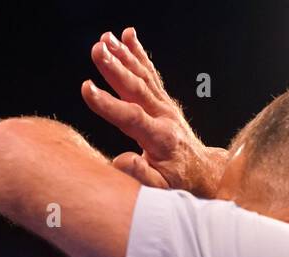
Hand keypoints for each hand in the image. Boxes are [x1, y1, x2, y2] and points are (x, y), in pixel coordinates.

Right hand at [81, 28, 227, 197]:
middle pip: (137, 88)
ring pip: (142, 76)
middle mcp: (164, 116)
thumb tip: (119, 161)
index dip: (108, 103)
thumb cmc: (177, 182)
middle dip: (115, 67)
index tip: (87, 88)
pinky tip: (127, 37)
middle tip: (97, 49)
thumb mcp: (159, 188)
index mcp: (160, 138)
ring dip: (123, 55)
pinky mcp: (162, 100)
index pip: (130, 117)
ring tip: (105, 39)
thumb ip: (140, 175)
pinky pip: (149, 73)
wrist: (201, 171)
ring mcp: (165, 105)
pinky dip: (139, 53)